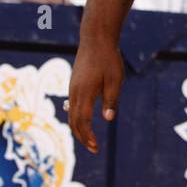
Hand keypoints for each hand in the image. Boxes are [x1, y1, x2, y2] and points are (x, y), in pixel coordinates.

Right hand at [66, 34, 122, 153]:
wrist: (96, 38)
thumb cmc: (108, 58)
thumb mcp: (115, 79)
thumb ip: (111, 99)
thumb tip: (108, 119)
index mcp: (84, 93)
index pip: (83, 122)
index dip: (88, 137)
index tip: (96, 147)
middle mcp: (74, 92)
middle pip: (74, 122)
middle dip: (82, 137)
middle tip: (94, 148)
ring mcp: (72, 88)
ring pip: (71, 114)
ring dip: (78, 128)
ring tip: (89, 138)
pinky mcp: (73, 83)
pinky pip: (72, 105)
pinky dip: (76, 117)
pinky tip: (84, 121)